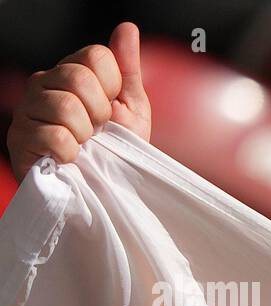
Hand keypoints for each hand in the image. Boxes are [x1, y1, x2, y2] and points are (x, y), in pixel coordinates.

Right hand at [6, 21, 150, 180]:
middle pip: (79, 78)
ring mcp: (27, 109)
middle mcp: (43, 83)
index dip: (112, 87)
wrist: (103, 191)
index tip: (110, 110)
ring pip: (64, 106)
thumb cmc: (114, 151)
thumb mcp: (130, 108)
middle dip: (99, 113)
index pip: (95, 56)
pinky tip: (69, 158)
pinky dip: (69, 153)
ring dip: (85, 135)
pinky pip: (53, 136)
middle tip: (97, 131)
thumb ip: (127, 69)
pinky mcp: (20, 139)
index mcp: (70, 73)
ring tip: (83, 146)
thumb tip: (127, 28)